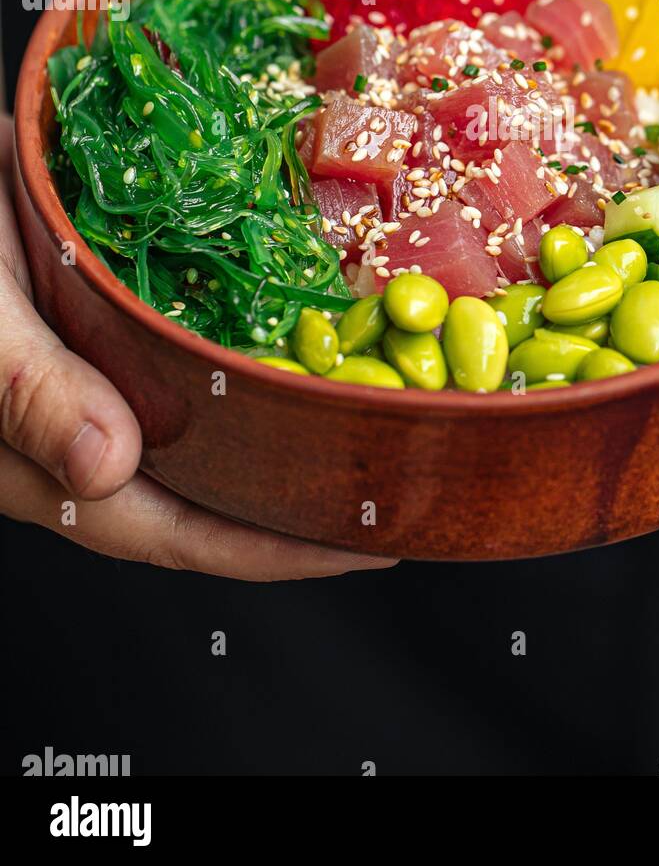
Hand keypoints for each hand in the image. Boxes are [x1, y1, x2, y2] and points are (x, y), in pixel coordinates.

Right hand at [0, 117, 393, 578]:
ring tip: (380, 425)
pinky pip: (198, 364)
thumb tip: (107, 467)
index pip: (176, 532)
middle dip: (304, 502)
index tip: (368, 543)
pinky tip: (313, 348)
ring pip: (211, 431)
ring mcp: (104, 376)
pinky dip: (260, 363)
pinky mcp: (117, 325)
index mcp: (43, 460)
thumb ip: (24, 388)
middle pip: (211, 490)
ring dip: (291, 433)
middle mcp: (84, 430)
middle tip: (403, 487)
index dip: (274, 549)